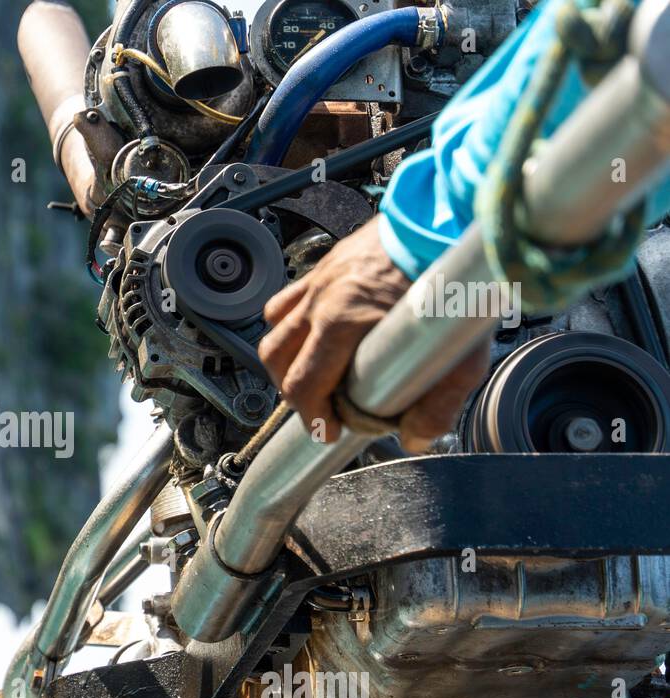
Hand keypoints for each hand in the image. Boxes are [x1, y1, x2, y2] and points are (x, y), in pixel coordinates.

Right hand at [257, 218, 488, 451]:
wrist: (455, 222)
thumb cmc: (458, 282)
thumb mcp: (461, 357)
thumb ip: (439, 405)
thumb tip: (416, 437)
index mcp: (344, 323)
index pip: (303, 386)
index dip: (314, 417)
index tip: (330, 429)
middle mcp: (322, 301)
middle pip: (277, 361)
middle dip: (294, 392)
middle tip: (321, 407)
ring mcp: (320, 281)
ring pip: (274, 332)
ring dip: (286, 360)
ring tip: (311, 375)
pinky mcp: (326, 267)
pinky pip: (286, 302)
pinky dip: (289, 325)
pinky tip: (312, 336)